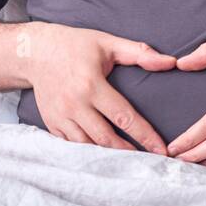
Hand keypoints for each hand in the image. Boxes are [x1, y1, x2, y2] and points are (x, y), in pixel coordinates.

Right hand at [24, 23, 174, 152]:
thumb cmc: (77, 46)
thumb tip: (170, 62)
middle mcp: (74, 104)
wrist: (35, 52)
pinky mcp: (51, 123)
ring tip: (130, 162)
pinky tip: (104, 156)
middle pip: (106, 138)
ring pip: (87, 145)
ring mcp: (60, 116)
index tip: (161, 150)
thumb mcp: (109, 43)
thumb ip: (140, 53)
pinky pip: (72, 145)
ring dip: (108, 155)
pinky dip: (89, 151)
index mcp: (91, 85)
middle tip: (149, 161)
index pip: (124, 117)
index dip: (144, 136)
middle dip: (129, 152)